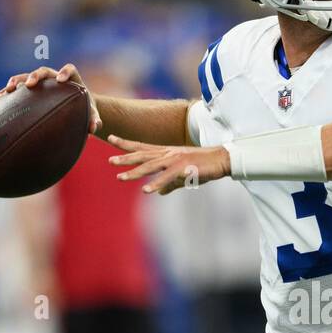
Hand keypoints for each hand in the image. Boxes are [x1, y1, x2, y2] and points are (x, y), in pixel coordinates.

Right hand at [0, 63, 101, 134]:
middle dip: (35, 76)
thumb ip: (94, 119)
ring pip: (26, 77)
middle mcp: (53, 78)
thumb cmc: (84, 110)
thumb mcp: (91, 114)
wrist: (74, 108)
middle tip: (30, 84)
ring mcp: (40, 83)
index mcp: (71, 79)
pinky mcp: (30, 90)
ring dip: (17, 81)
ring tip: (8, 90)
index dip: (65, 72)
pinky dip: (8, 92)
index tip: (61, 80)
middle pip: (43, 71)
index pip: (69, 69)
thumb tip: (95, 128)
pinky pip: (17, 88)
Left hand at [107, 135, 230, 193]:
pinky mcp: (184, 169)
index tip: (110, 139)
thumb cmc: (203, 166)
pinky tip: (146, 190)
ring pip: (151, 166)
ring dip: (135, 172)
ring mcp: (175, 160)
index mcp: (166, 153)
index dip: (126, 144)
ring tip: (120, 177)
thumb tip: (159, 192)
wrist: (222, 159)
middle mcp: (168, 154)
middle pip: (142, 155)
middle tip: (110, 160)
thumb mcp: (183, 176)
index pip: (142, 147)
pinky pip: (167, 178)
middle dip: (125, 158)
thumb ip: (169, 184)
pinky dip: (156, 184)